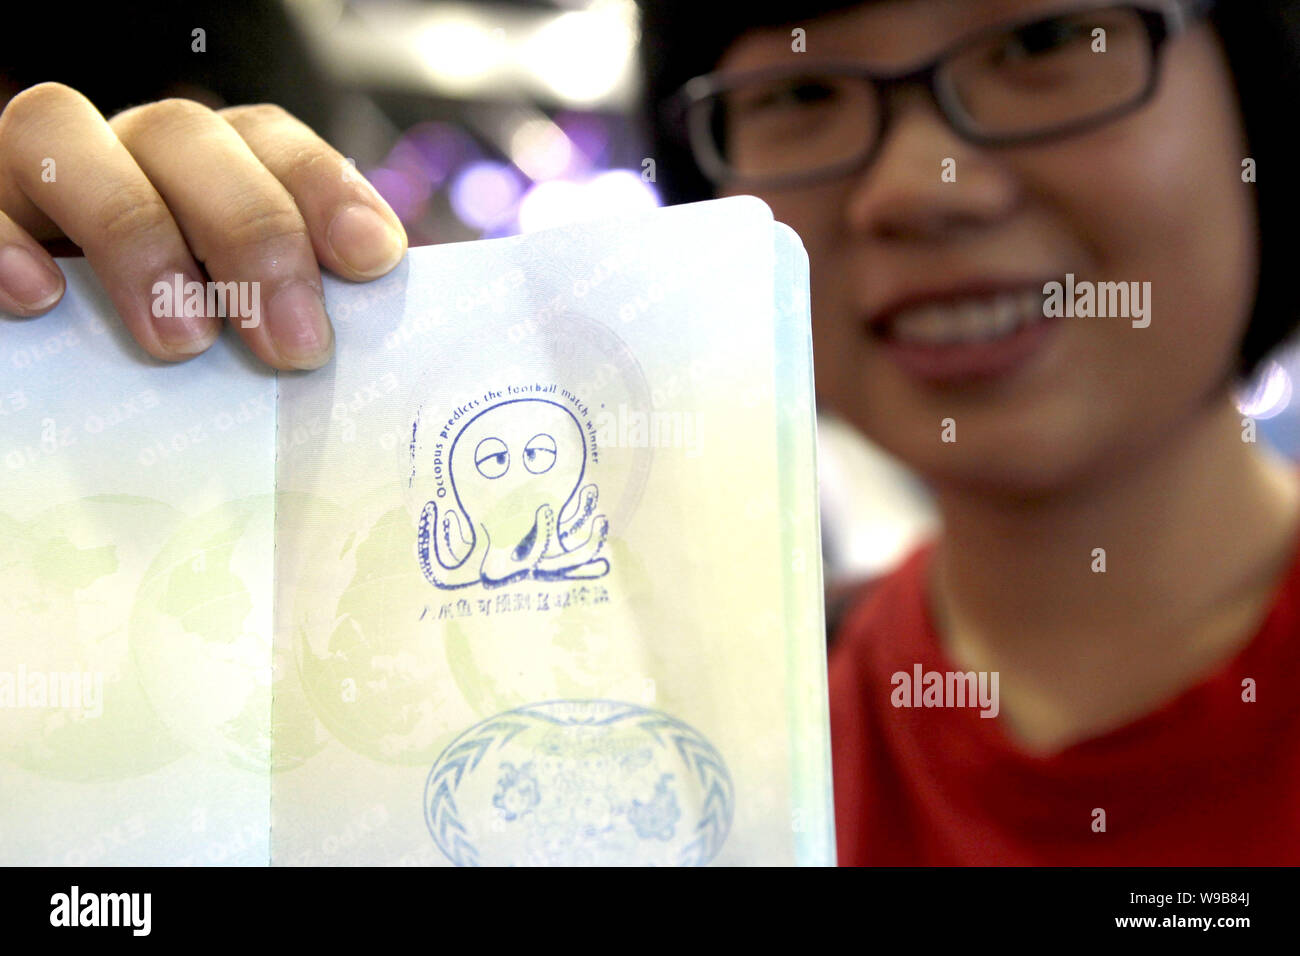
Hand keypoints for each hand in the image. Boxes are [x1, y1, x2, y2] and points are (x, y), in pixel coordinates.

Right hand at [0, 83, 407, 368]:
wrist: (65, 376)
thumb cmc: (183, 354)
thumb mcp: (247, 330)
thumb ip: (294, 317)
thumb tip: (372, 351)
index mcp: (207, 169)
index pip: (269, 140)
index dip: (324, 189)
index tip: (370, 259)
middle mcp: (125, 151)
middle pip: (184, 132)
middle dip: (251, 233)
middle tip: (291, 345)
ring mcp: (38, 174)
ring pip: (61, 129)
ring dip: (135, 231)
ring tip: (182, 342)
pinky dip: (1, 240)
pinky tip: (42, 301)